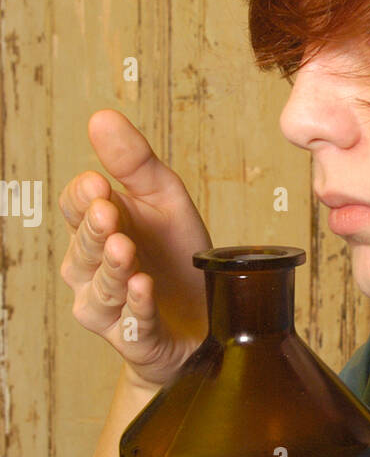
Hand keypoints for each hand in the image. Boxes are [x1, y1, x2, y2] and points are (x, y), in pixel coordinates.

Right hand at [59, 109, 212, 387]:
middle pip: (83, 247)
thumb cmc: (179, 258)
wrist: (208, 318)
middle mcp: (92, 269)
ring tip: (125, 248)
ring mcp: (109, 307)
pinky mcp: (135, 338)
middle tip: (106, 211)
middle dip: (94, 229)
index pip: (75, 207)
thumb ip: (135, 163)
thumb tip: (101, 118)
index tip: (100, 182)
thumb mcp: (166, 201)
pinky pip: (132, 323)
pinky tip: (146, 287)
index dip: (84, 196)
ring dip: (112, 268)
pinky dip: (138, 306)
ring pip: (100, 288)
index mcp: (98, 228)